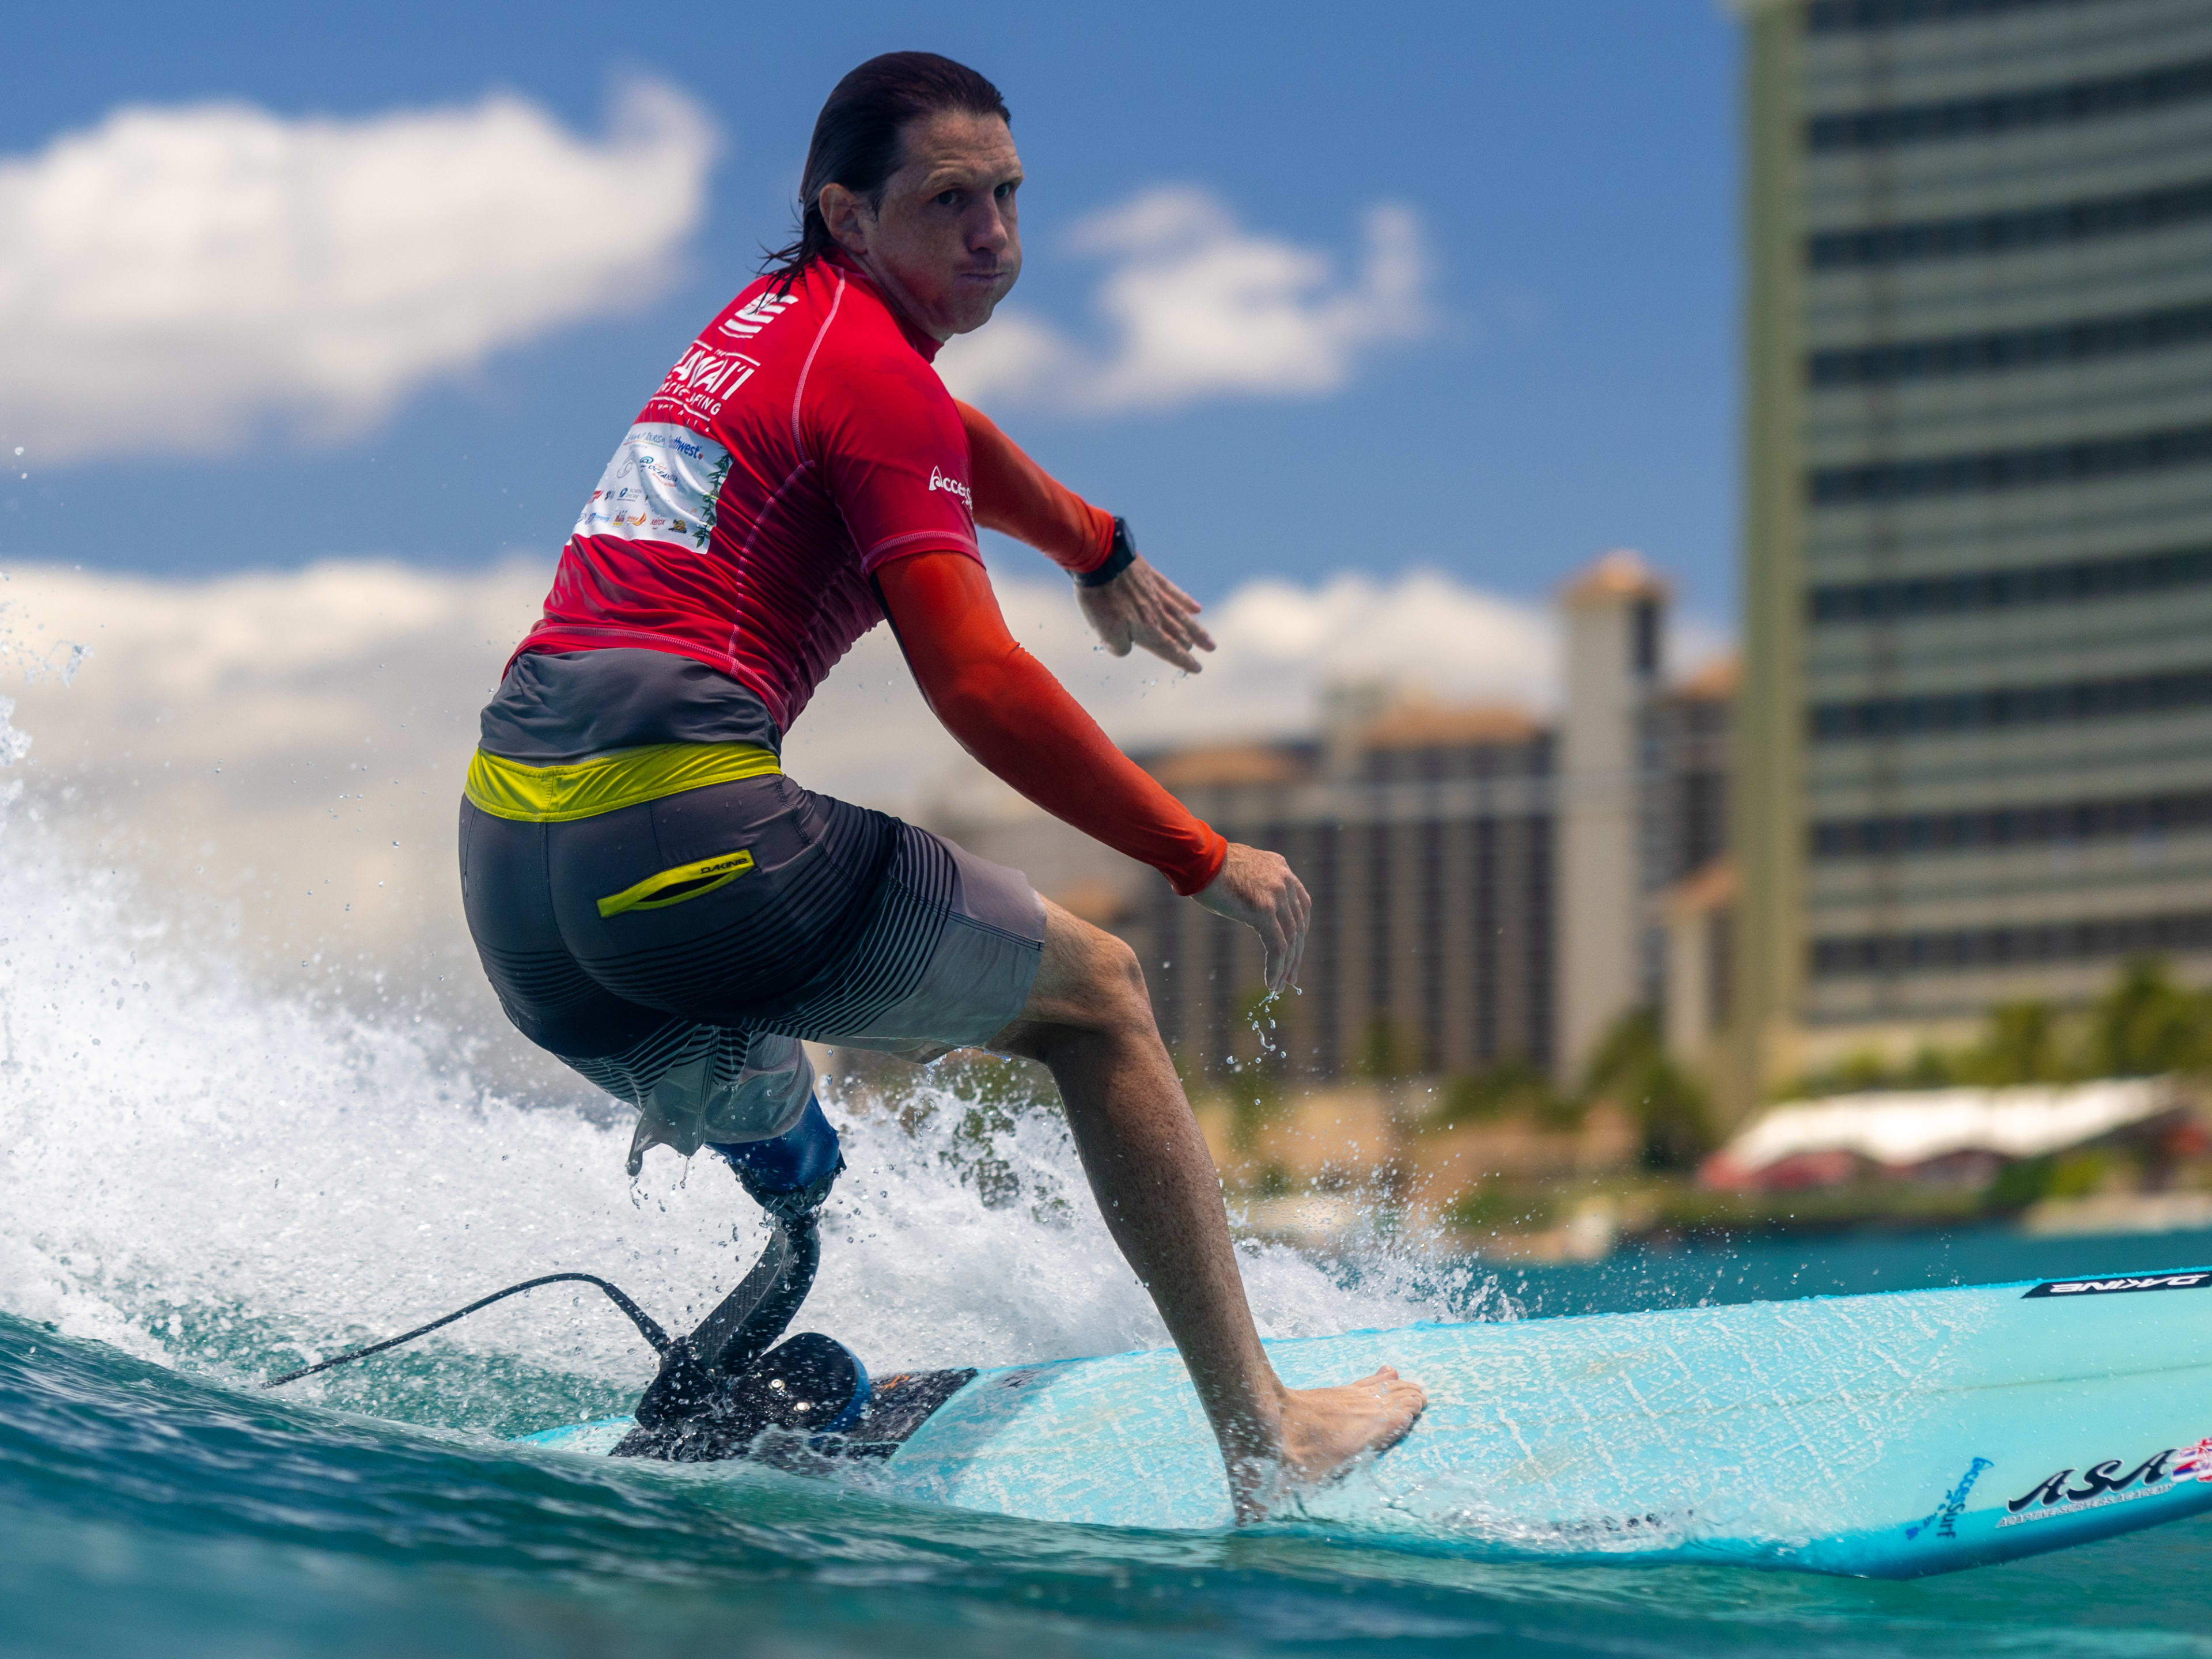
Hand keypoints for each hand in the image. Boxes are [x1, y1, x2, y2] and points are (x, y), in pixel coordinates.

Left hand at [1077, 553, 1216, 674]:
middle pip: (1180, 633)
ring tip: (1208, 637)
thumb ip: (1119, 646)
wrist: (1100, 560)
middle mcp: (1157, 614)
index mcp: (1146, 630)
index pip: (1170, 650)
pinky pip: (1174, 593)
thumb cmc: (1099, 598)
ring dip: (1197, 628)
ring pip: (1182, 615)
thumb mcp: (1104, 630)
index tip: (1197, 668)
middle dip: (1194, 644)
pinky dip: (1186, 601)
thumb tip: (1127, 648)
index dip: (1183, 660)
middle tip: (1210, 648)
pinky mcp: (1152, 578)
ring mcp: (1157, 594)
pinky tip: (1196, 608)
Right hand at [1193, 843, 1309, 996]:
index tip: (1294, 954)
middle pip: (1299, 925)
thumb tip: (1251, 903)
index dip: (1299, 934)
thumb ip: (1255, 885)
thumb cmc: (1207, 866)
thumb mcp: (1241, 872)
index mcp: (1281, 868)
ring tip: (1280, 986)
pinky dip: (1276, 968)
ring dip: (1286, 967)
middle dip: (1296, 955)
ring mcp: (1276, 894)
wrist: (1196, 858)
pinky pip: (1276, 946)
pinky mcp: (1264, 909)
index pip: (1301, 908)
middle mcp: (1284, 880)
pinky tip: (1271, 984)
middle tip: (1291, 978)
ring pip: (1290, 940)